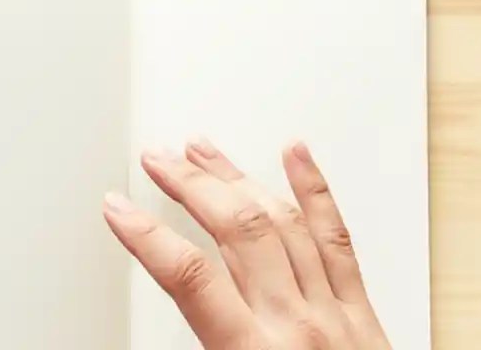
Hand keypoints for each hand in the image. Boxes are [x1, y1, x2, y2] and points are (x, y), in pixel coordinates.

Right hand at [104, 138, 390, 349]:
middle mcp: (296, 326)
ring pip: (281, 220)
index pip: (191, 277)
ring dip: (237, 176)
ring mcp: (334, 312)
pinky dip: (314, 190)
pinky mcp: (363, 310)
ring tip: (203, 151)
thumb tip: (169, 324)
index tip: (118, 208)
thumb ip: (203, 349)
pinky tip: (296, 157)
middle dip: (189, 185)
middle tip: (156, 161)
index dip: (146, 236)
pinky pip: (337, 237)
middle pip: (236, 231)